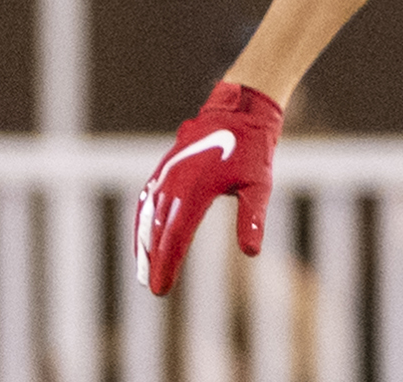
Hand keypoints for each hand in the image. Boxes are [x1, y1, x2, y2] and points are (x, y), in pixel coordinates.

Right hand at [133, 81, 283, 294]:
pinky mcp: (165, 167)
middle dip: (154, 261)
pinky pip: (146, 198)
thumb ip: (253, 218)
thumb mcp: (259, 185)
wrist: (240, 111)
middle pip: (157, 231)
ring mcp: (166, 173)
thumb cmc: (253, 149)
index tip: (161, 290)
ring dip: (143, 244)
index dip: (167, 265)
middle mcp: (174, 183)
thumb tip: (252, 252)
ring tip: (143, 268)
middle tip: (154, 288)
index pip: (175, 237)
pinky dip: (142, 220)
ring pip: (147, 215)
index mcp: (195, 190)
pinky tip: (144, 235)